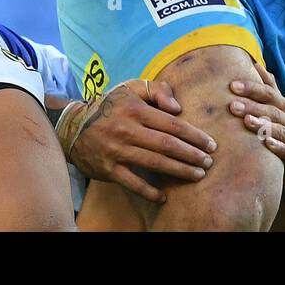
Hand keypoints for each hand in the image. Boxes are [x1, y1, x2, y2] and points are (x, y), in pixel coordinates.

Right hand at [63, 79, 216, 203]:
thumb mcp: (131, 88)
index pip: (172, 124)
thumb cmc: (110, 106)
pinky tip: (164, 196)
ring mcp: (118, 151)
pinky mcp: (109, 169)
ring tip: (198, 175)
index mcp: (135, 110)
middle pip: (167, 145)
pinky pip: (133, 183)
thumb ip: (158, 91)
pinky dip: (149, 191)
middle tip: (209, 162)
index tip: (210, 144)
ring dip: (179, 171)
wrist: (73, 126)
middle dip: (192, 155)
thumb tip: (178, 108)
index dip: (194, 135)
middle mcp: (127, 130)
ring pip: (154, 163)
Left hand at [228, 66, 284, 198]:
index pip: (268, 94)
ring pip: (280, 130)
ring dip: (263, 125)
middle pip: (272, 110)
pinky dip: (279, 147)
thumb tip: (257, 64)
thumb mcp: (282, 111)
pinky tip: (267, 144)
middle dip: (252, 107)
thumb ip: (270, 90)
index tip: (232, 85)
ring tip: (247, 122)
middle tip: (232, 105)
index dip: (252, 88)